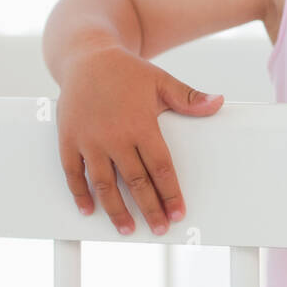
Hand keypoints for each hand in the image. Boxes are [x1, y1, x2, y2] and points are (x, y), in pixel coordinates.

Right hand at [56, 46, 223, 233]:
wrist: (86, 56)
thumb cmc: (128, 72)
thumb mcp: (161, 81)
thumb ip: (189, 98)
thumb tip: (218, 103)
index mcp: (140, 124)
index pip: (160, 168)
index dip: (170, 193)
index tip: (179, 213)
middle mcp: (114, 136)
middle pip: (135, 181)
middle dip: (149, 208)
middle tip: (159, 229)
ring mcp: (89, 140)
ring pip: (104, 183)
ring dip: (115, 209)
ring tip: (127, 229)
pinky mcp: (68, 139)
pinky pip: (73, 173)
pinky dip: (79, 193)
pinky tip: (89, 211)